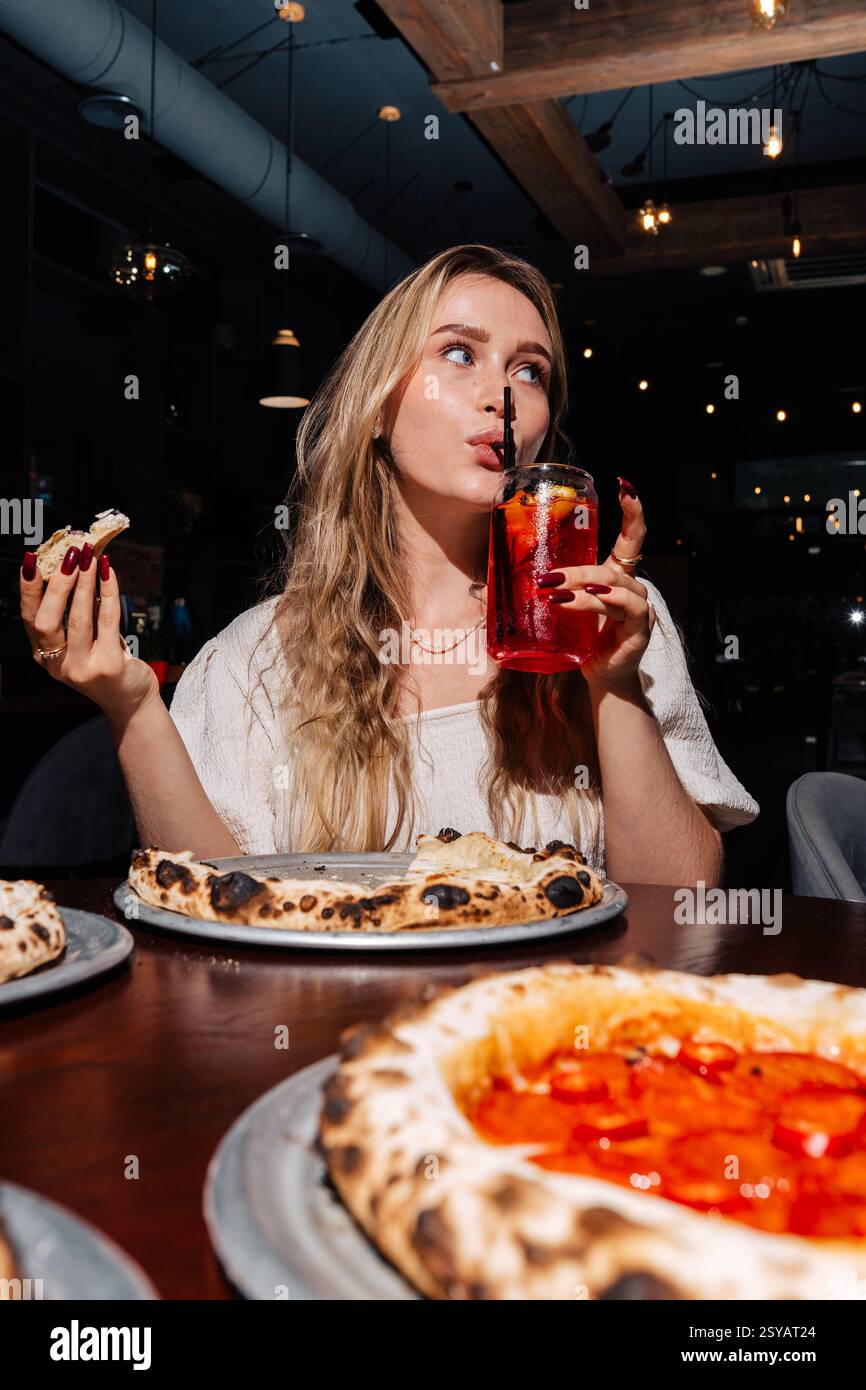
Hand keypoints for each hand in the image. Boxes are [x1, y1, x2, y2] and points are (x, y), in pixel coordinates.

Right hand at [20, 544, 159, 715]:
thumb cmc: (106, 663)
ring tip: (90, 559)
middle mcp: (58, 665)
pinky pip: (108, 621)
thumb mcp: (85, 640)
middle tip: (69, 557)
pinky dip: (108, 592)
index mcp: (45, 656)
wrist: (132, 701)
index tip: (31, 560)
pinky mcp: (109, 667)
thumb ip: (77, 611)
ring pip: (79, 618)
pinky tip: (109, 573)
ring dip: (84, 583)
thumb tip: (78, 565)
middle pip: (47, 620)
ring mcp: (82, 669)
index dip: (28, 589)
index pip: (30, 618)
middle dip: (57, 584)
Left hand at [537, 476, 654, 684]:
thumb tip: (480, 588)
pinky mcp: (639, 630)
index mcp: (614, 577)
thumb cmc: (580, 643)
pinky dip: (601, 602)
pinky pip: (626, 608)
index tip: (622, 485)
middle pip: (609, 565)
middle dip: (578, 569)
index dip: (632, 510)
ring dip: (584, 585)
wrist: (601, 681)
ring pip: (615, 584)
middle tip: (546, 579)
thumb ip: (523, 597)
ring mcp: (639, 609)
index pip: (632, 537)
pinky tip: (582, 601)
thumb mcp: (554, 614)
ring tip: (556, 594)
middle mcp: (631, 588)